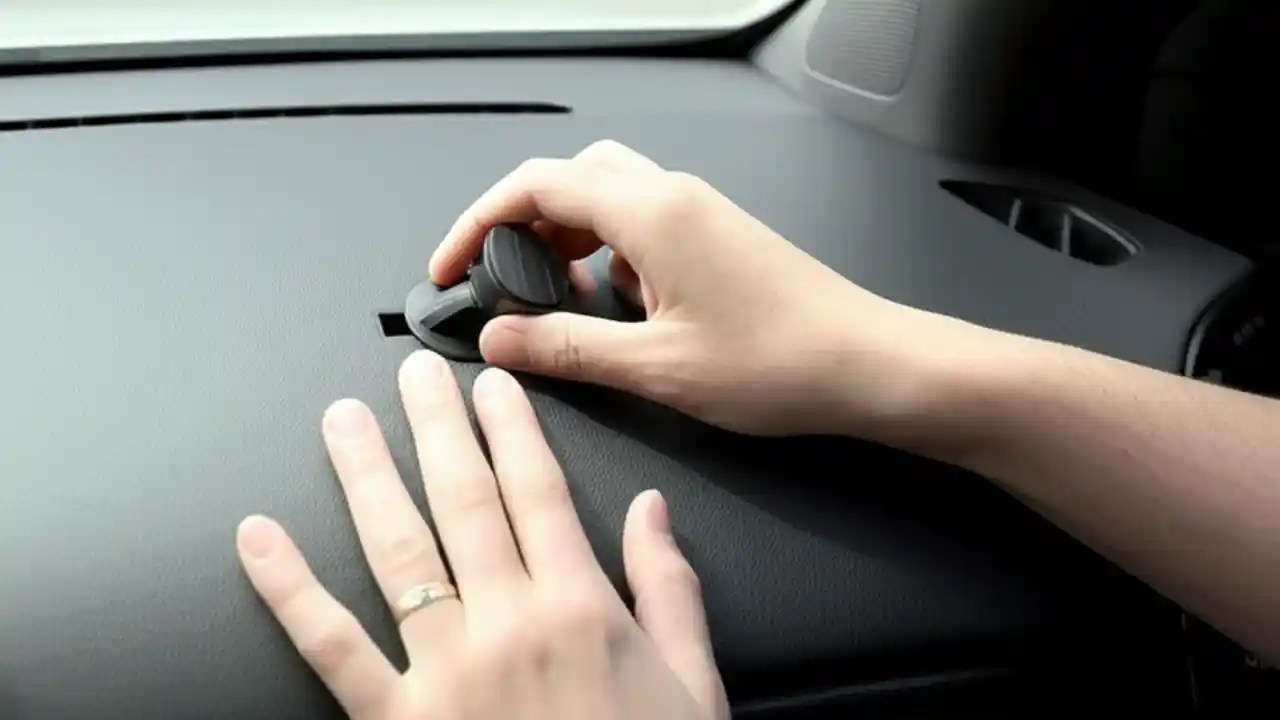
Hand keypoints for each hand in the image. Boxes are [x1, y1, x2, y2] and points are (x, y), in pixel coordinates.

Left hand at [236, 351, 727, 718]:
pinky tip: (260, 538)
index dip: (511, 430)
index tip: (489, 387)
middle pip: (465, 501)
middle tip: (413, 376)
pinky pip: (332, 647)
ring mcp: (448, 671)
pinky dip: (289, 589)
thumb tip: (655, 510)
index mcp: (582, 610)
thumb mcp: (693, 685)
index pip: (537, 493)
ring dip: (367, 476)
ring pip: (399, 551)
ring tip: (344, 421)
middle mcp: (511, 626)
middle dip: (438, 428)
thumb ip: (672, 591)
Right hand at [429, 140, 971, 438]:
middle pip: (570, 179)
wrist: (870, 366)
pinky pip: (644, 225)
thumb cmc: (783, 363)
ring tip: (557, 304)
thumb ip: (565, 348)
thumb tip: (499, 338)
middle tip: (499, 279)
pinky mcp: (718, 238)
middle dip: (522, 224)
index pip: (535, 187)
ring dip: (568, 240)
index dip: (477, 224)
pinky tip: (618, 312)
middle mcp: (675, 198)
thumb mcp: (655, 368)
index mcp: (652, 214)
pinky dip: (611, 256)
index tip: (449, 267)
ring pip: (608, 199)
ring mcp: (701, 214)